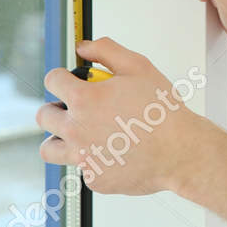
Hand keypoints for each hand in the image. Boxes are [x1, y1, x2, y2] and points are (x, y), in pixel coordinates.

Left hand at [34, 37, 212, 194]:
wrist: (181, 152)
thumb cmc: (163, 112)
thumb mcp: (139, 67)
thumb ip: (106, 50)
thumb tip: (83, 47)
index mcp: (84, 99)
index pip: (52, 81)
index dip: (62, 76)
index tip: (69, 80)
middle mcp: (76, 130)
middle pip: (44, 115)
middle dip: (58, 107)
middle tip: (77, 108)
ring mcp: (83, 158)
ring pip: (49, 149)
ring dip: (59, 139)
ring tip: (80, 135)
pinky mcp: (94, 179)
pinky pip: (81, 169)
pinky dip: (92, 160)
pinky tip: (113, 153)